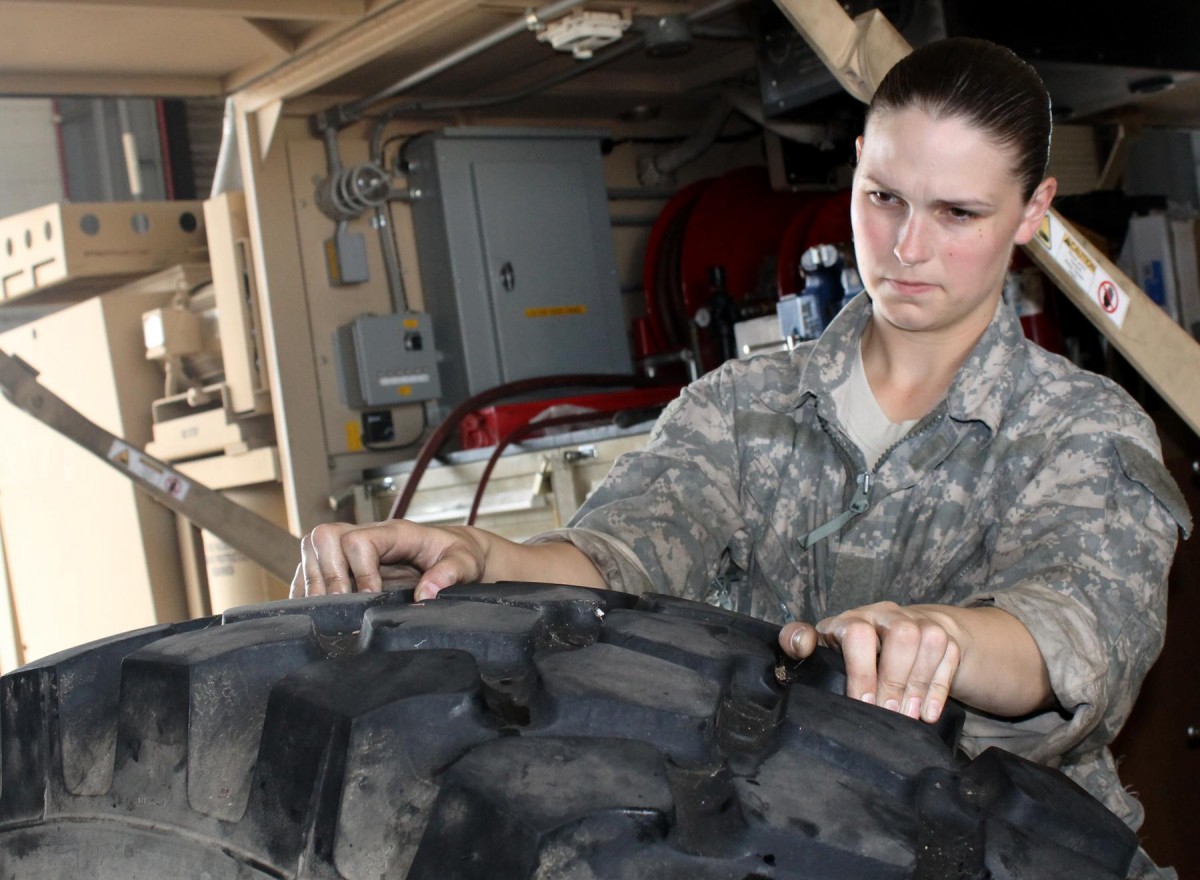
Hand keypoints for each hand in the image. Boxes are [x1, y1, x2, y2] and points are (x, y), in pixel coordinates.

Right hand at [292, 520, 491, 600]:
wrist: (457, 554)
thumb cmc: (461, 555)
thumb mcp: (466, 562)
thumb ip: (450, 573)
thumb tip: (426, 594)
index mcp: (396, 532)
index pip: (359, 541)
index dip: (359, 571)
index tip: (370, 598)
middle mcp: (369, 535)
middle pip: (325, 537)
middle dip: (326, 574)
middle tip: (339, 607)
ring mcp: (353, 548)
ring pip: (312, 549)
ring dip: (312, 582)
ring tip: (324, 613)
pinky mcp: (344, 564)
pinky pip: (312, 568)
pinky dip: (306, 589)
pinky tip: (313, 611)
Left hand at [779, 602, 961, 722]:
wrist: (898, 630)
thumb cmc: (851, 646)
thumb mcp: (825, 644)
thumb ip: (801, 642)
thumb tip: (798, 645)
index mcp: (852, 619)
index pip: (858, 633)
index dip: (860, 670)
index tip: (860, 703)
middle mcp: (886, 616)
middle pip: (901, 636)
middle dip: (894, 679)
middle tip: (887, 713)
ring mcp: (917, 622)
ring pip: (928, 640)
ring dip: (919, 683)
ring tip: (909, 716)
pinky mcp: (943, 635)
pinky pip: (949, 654)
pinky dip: (939, 687)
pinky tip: (929, 714)